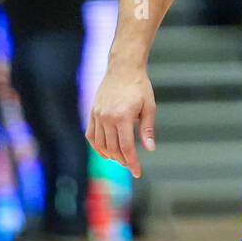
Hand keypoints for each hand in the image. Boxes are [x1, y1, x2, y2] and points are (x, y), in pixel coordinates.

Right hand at [87, 63, 156, 178]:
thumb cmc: (139, 87)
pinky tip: (106, 151)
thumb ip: (147, 129)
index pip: (126, 148)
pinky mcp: (92, 112)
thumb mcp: (149, 106)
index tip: (137, 172)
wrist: (123, 68)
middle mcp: (107, 117)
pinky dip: (97, 146)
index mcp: (123, 117)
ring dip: (110, 155)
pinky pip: (91, 135)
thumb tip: (150, 149)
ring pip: (101, 144)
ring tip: (120, 159)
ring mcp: (97, 115)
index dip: (132, 162)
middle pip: (113, 149)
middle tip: (131, 165)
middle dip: (123, 161)